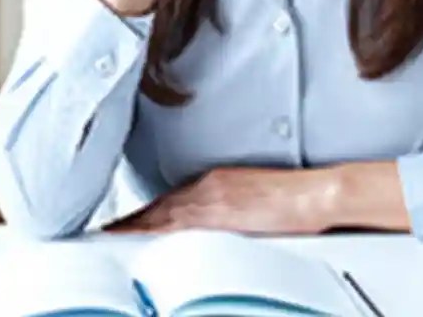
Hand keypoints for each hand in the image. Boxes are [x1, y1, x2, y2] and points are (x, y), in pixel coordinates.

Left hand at [102, 166, 338, 235]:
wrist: (314, 194)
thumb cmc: (294, 197)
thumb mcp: (253, 196)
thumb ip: (228, 207)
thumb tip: (218, 224)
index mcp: (215, 182)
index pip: (170, 200)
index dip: (146, 213)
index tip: (128, 223)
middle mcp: (207, 188)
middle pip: (160, 207)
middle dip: (133, 221)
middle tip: (108, 232)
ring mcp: (210, 201)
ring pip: (161, 215)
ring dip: (136, 227)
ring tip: (113, 237)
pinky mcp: (217, 215)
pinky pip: (174, 227)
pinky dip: (153, 232)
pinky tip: (139, 241)